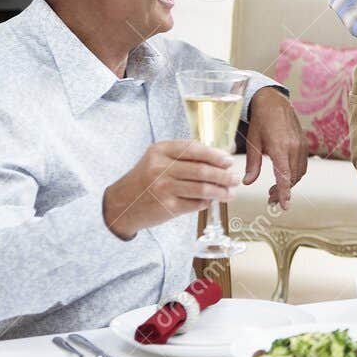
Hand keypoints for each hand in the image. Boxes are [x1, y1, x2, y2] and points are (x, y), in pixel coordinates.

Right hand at [103, 141, 236, 239]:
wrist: (121, 203)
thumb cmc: (145, 179)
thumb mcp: (158, 160)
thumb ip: (184, 157)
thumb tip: (221, 159)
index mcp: (160, 151)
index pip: (194, 149)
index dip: (216, 155)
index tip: (229, 161)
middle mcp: (160, 167)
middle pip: (202, 171)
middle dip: (224, 176)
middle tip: (235, 179)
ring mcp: (163, 188)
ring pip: (203, 189)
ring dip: (221, 192)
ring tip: (230, 193)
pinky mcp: (167, 206)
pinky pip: (196, 204)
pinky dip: (206, 202)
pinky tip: (210, 201)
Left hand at [244, 88, 308, 208]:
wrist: (274, 102)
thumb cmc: (261, 121)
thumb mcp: (252, 142)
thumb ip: (253, 164)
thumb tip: (247, 183)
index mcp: (280, 147)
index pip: (284, 175)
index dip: (284, 192)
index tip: (284, 206)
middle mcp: (294, 148)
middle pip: (293, 178)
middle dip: (283, 192)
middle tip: (271, 200)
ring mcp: (301, 146)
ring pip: (299, 173)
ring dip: (289, 184)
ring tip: (275, 191)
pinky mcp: (303, 144)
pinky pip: (302, 165)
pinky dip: (295, 175)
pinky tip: (285, 177)